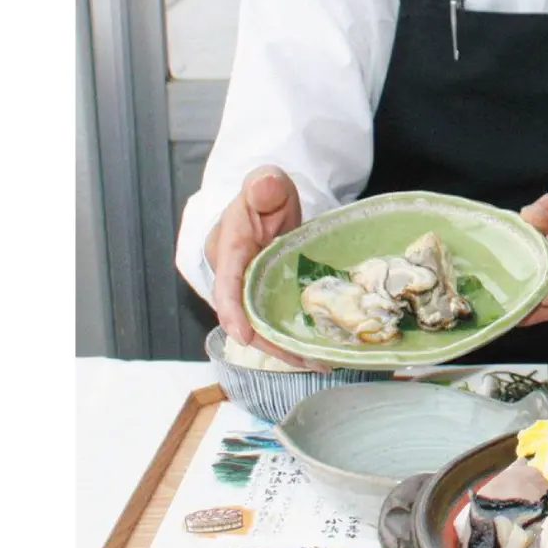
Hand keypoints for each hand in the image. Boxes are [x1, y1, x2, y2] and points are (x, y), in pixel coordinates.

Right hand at [206, 166, 326, 370]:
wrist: (266, 204)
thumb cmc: (264, 196)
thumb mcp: (266, 184)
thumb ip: (264, 185)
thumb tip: (265, 186)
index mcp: (229, 250)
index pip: (226, 283)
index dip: (232, 310)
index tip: (242, 334)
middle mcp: (234, 278)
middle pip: (246, 318)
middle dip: (271, 344)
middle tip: (306, 360)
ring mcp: (250, 291)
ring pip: (262, 326)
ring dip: (288, 348)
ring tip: (321, 363)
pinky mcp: (266, 297)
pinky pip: (276, 322)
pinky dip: (295, 338)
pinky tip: (321, 351)